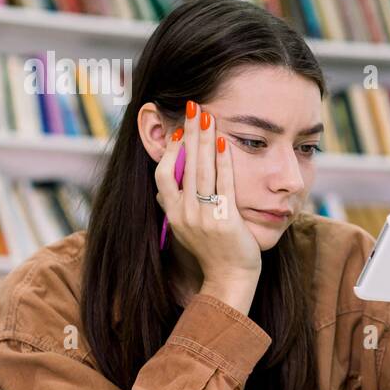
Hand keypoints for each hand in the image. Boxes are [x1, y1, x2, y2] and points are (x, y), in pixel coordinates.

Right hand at [155, 100, 261, 312]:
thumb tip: (160, 196)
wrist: (229, 281)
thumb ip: (174, 210)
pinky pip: (223, 184)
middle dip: (189, 134)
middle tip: (194, 108)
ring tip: (209, 117)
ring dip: (205, 140)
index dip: (170, 149)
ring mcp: (202, 217)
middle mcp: (183, 214)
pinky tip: (226, 143)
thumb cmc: (213, 254)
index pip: (163, 174)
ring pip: (201, 170)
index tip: (178, 129)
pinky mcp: (224, 220)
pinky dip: (224, 162)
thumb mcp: (186, 231)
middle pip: (182, 165)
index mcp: (173, 214)